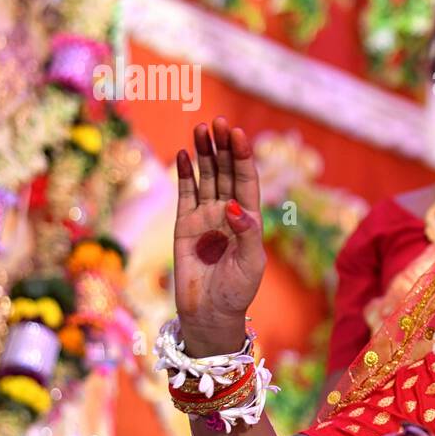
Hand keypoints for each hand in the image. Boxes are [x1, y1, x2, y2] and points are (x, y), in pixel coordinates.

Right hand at [174, 118, 264, 355]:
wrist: (210, 313)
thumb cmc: (237, 290)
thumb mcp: (250, 263)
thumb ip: (246, 233)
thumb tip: (232, 206)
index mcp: (248, 219)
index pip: (246, 180)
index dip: (242, 157)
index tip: (238, 134)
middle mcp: (227, 213)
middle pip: (226, 172)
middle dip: (223, 147)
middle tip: (218, 122)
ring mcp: (205, 217)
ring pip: (206, 178)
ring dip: (205, 154)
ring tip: (201, 129)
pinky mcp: (184, 226)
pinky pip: (185, 194)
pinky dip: (185, 174)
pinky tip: (185, 154)